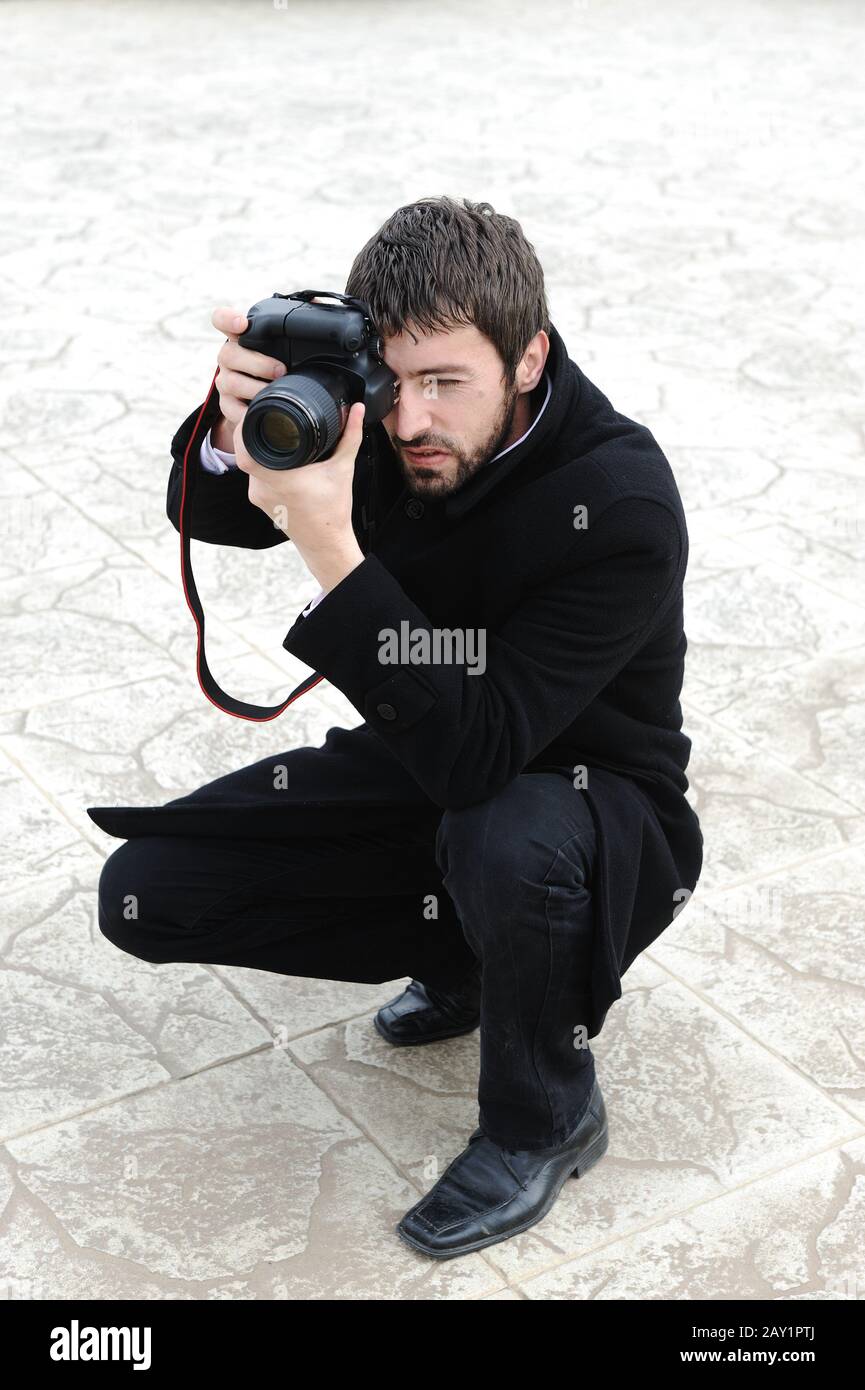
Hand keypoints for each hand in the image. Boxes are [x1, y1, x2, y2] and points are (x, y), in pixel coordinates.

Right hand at [210, 305, 286, 450]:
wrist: (265, 398)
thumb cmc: (278, 365)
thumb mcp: (286, 345)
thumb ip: (298, 323)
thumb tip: (316, 304)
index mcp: (240, 338)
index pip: (222, 320)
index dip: (227, 319)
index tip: (241, 324)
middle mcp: (229, 357)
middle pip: (229, 353)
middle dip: (256, 362)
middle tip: (281, 370)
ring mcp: (226, 381)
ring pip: (230, 382)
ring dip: (255, 387)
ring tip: (275, 391)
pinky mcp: (227, 405)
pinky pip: (232, 409)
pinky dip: (247, 412)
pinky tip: (262, 410)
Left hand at [233, 401, 366, 593]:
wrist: (326, 544)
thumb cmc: (333, 511)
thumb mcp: (343, 468)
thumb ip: (350, 436)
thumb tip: (357, 409)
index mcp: (279, 477)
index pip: (244, 446)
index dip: (245, 427)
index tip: (256, 413)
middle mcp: (262, 488)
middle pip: (244, 452)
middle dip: (253, 434)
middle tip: (267, 419)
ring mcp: (258, 496)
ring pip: (248, 464)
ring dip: (258, 450)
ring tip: (275, 438)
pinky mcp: (259, 502)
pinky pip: (254, 477)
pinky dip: (263, 466)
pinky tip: (278, 460)